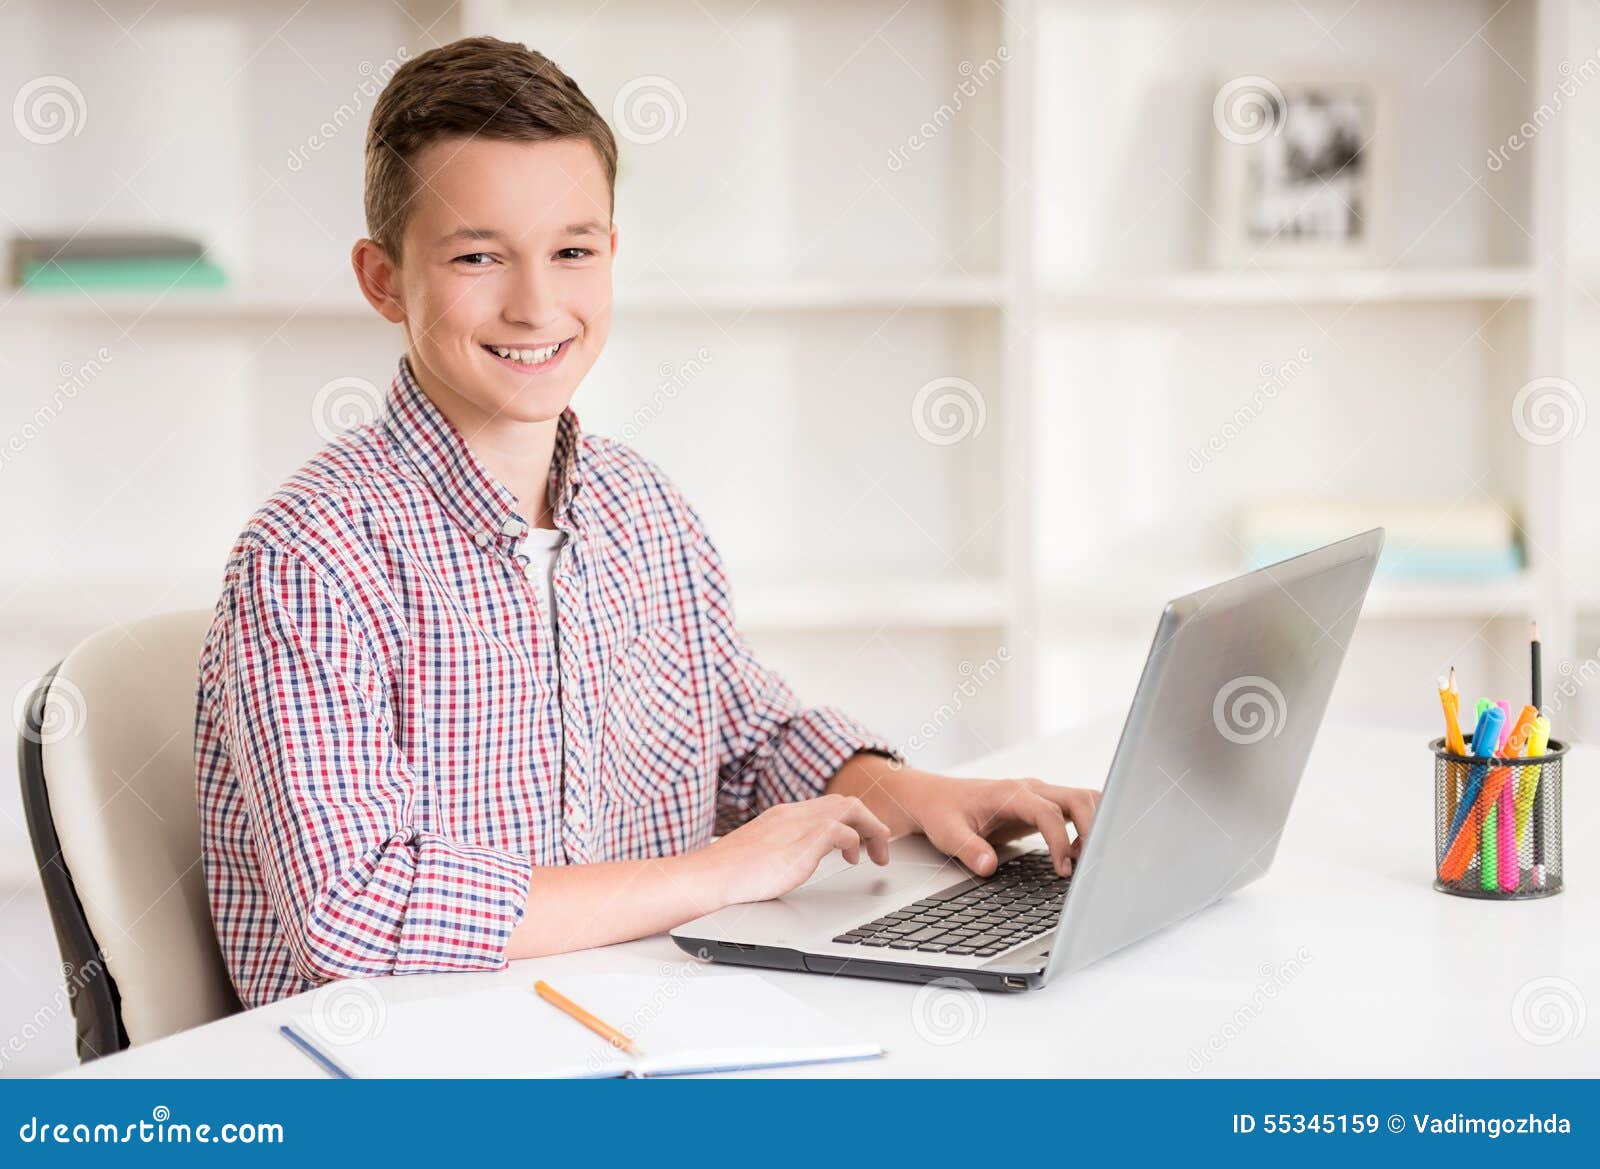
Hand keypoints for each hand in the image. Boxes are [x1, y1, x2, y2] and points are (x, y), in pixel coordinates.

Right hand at [689, 793, 891, 905]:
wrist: (709, 877)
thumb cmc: (728, 874)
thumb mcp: (761, 854)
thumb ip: (780, 850)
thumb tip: (791, 861)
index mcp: (784, 815)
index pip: (827, 805)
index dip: (850, 820)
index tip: (860, 840)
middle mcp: (794, 814)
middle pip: (845, 802)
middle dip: (869, 822)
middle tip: (879, 847)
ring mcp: (798, 825)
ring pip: (850, 808)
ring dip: (870, 829)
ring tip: (877, 853)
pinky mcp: (803, 843)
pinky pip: (843, 830)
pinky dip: (857, 841)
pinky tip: (854, 859)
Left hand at [911, 774, 1098, 877]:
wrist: (936, 797)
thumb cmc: (942, 811)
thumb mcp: (947, 833)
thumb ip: (969, 849)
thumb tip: (989, 867)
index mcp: (1009, 794)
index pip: (1048, 812)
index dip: (1060, 841)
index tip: (1062, 870)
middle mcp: (1029, 790)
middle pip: (1078, 798)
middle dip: (1092, 829)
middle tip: (1086, 865)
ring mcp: (1038, 795)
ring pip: (1083, 799)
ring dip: (1093, 825)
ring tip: (1083, 859)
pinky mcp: (1041, 805)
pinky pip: (1074, 808)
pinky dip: (1086, 826)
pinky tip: (1074, 853)